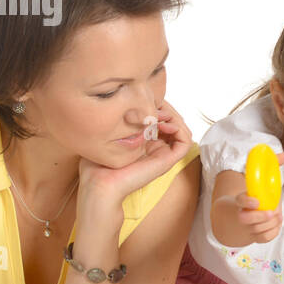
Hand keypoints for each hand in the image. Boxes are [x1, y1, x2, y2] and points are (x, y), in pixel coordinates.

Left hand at [78, 100, 193, 211]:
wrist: (100, 184)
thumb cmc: (98, 164)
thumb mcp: (108, 136)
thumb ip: (120, 122)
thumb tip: (129, 107)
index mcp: (143, 143)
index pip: (160, 120)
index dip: (157, 107)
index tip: (146, 100)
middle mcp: (156, 148)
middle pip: (173, 122)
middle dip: (167, 109)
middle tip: (156, 105)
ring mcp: (163, 154)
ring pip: (182, 130)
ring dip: (175, 116)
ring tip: (161, 114)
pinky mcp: (168, 161)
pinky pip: (186, 142)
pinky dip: (180, 128)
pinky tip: (164, 123)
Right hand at [212, 152, 283, 246]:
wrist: (229, 219)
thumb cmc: (248, 196)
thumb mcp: (253, 180)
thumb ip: (270, 166)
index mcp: (238, 200)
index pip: (240, 201)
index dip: (248, 201)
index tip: (257, 201)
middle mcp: (240, 215)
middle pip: (248, 220)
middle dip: (262, 217)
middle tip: (273, 211)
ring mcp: (246, 228)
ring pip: (258, 230)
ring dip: (271, 224)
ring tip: (276, 214)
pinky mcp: (253, 237)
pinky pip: (264, 238)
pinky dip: (273, 231)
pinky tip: (276, 222)